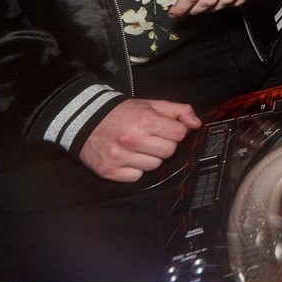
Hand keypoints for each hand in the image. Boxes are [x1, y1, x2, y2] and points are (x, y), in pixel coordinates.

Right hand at [79, 98, 201, 181]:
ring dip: (150, 158)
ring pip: (154, 166)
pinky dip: (135, 169)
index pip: (180, 134)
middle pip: (169, 152)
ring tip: (138, 147)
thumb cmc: (122, 113)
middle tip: (152, 139)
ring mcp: (120, 157)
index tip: (167, 129)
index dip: (176, 131)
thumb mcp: (151, 104)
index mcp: (145, 120)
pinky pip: (136, 177)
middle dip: (165, 145)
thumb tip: (197, 124)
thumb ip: (178, 111)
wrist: (85, 120)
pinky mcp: (110, 171)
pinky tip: (128, 157)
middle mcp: (133, 139)